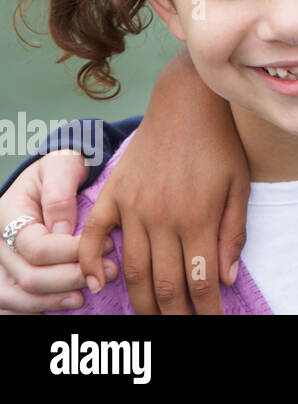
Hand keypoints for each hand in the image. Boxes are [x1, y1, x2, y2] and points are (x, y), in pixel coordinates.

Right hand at [0, 151, 117, 312]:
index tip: (108, 245)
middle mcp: (0, 243)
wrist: (56, 173)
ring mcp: (3, 262)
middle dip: (71, 278)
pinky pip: (11, 304)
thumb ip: (59, 195)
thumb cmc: (61, 167)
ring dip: (53, 301)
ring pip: (17, 296)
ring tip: (84, 296)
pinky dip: (34, 310)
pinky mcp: (11, 275)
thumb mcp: (62, 166)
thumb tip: (63, 231)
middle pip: (29, 276)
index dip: (72, 252)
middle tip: (109, 271)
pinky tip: (61, 306)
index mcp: (9, 214)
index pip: (36, 247)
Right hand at [77, 49, 249, 314]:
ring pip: (131, 269)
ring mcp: (133, 207)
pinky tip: (95, 284)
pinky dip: (88, 262)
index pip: (200, 281)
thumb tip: (225, 278)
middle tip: (183, 328)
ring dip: (141, 300)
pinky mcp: (113, 194)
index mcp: (198, 218)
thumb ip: (232, 233)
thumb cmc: (220, 143)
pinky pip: (92, 235)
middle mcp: (162, 217)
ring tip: (153, 318)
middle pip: (163, 283)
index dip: (206, 310)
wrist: (187, 102)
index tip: (214, 324)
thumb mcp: (240, 185)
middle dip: (175, 314)